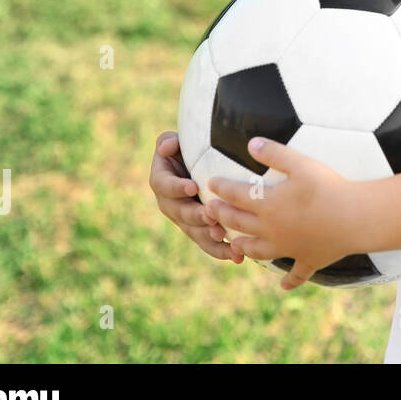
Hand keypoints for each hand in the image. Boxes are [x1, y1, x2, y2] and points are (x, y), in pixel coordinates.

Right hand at [149, 131, 243, 263]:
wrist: (201, 164)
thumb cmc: (189, 149)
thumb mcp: (176, 142)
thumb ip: (168, 142)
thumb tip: (167, 147)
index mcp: (162, 182)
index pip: (164, 185)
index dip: (176, 187)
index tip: (192, 186)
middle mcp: (170, 204)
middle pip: (180, 213)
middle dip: (196, 216)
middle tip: (212, 217)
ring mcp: (186, 220)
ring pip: (195, 232)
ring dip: (210, 237)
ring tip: (226, 239)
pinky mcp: (202, 231)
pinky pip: (209, 244)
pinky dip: (223, 251)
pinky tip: (238, 257)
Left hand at [205, 138, 360, 290]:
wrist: (355, 218)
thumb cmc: (329, 188)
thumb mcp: (301, 164)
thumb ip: (275, 153)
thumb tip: (251, 143)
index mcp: (269, 205)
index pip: (236, 195)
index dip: (222, 188)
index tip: (211, 183)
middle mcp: (272, 229)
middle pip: (240, 223)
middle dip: (222, 216)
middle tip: (211, 211)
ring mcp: (289, 247)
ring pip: (259, 251)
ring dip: (244, 247)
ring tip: (236, 245)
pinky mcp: (308, 259)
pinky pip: (297, 274)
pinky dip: (290, 281)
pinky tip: (284, 287)